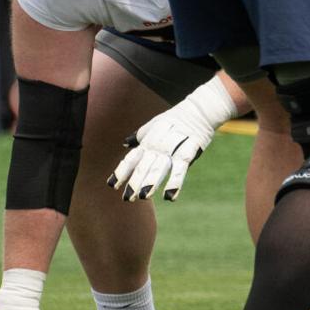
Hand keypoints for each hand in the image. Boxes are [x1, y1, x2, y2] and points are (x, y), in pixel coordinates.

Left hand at [108, 78, 236, 201]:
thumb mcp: (153, 125)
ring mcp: (172, 150)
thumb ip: (139, 137)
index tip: (112, 185)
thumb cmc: (175, 119)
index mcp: (148, 142)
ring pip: (160, 168)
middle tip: (127, 198)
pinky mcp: (188, 152)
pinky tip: (169, 196)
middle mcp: (157, 147)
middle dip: (135, 182)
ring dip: (151, 182)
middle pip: (144, 166)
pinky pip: (180, 169)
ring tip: (143, 197)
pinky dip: (175, 182)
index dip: (121, 172)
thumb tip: (125, 144)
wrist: (198, 111)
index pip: (132, 159)